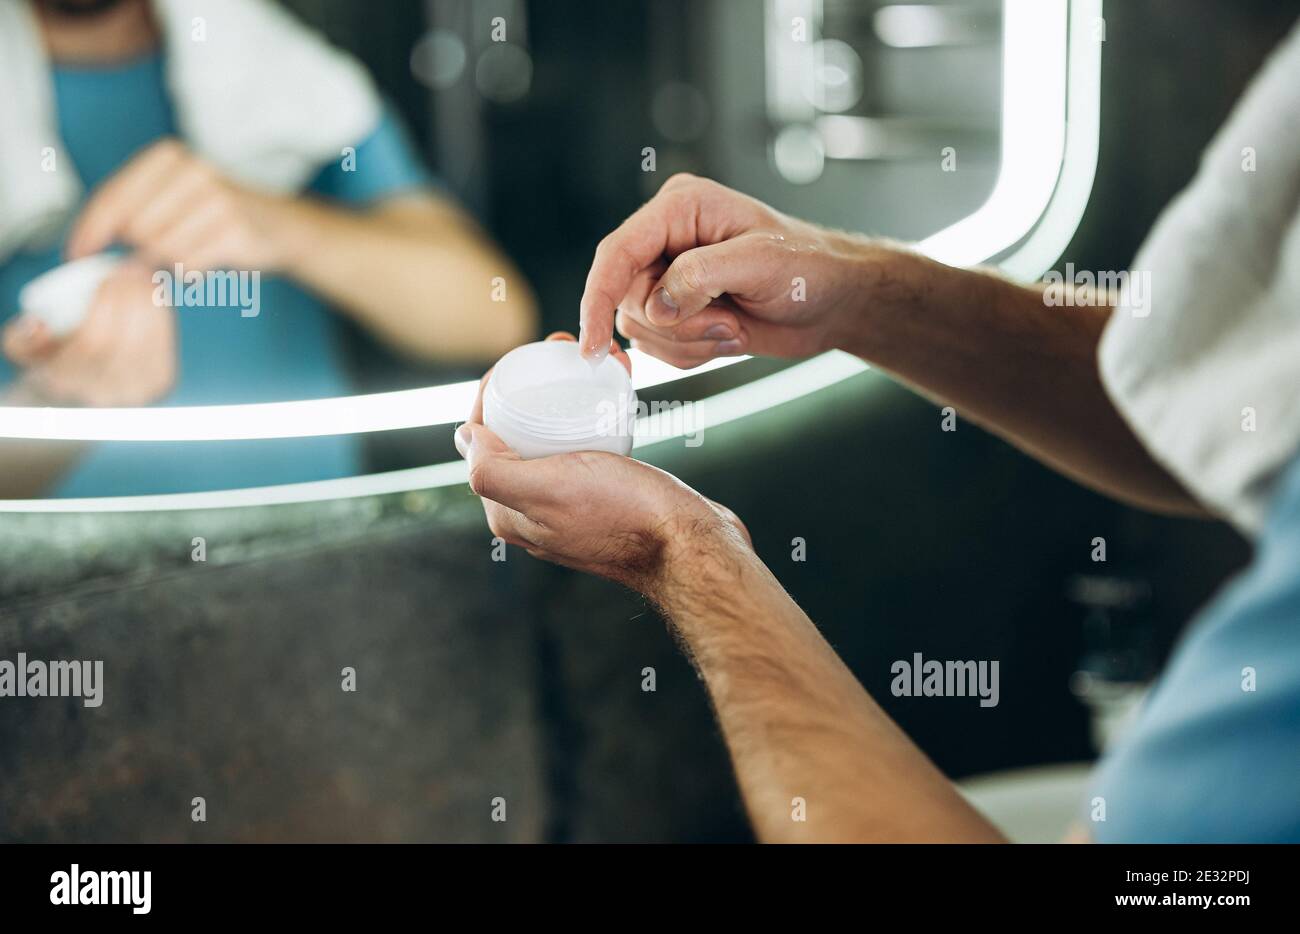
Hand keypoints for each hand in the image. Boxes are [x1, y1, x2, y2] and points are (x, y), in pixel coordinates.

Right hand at [3, 261, 176, 406]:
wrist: (77, 386)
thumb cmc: (49, 358)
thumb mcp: (24, 347)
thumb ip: (22, 336)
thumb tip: (40, 326)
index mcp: (66, 383)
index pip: (92, 343)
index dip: (104, 306)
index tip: (107, 278)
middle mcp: (104, 395)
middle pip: (127, 342)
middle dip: (130, 300)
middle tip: (128, 271)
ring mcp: (135, 392)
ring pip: (150, 342)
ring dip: (149, 303)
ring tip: (140, 277)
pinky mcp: (158, 384)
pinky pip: (165, 344)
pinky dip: (161, 315)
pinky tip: (152, 293)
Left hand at [66, 138, 292, 271]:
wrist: (278, 225)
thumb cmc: (213, 216)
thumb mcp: (169, 198)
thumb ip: (128, 214)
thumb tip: (87, 250)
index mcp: (168, 156)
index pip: (113, 196)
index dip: (90, 229)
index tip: (77, 253)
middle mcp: (193, 170)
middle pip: (135, 229)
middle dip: (141, 248)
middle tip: (164, 248)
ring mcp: (217, 200)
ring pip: (160, 249)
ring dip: (168, 262)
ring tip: (190, 251)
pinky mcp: (235, 230)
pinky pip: (188, 265)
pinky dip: (191, 272)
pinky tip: (206, 260)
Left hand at [456, 332, 750, 594]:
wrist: (688, 542)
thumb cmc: (623, 515)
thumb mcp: (547, 490)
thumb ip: (494, 472)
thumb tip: (465, 436)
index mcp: (508, 512)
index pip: (483, 440)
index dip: (494, 394)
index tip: (521, 359)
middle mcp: (534, 510)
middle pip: (519, 433)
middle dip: (533, 386)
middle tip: (560, 350)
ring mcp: (571, 504)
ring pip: (556, 435)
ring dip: (566, 394)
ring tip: (588, 359)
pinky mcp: (606, 495)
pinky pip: (589, 444)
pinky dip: (596, 412)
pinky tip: (611, 387)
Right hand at [578, 173, 893, 367]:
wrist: (834, 300)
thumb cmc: (809, 267)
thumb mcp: (760, 262)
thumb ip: (701, 276)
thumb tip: (658, 305)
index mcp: (681, 208)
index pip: (618, 252)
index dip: (597, 297)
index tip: (592, 345)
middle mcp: (667, 240)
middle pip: (626, 296)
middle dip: (676, 325)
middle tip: (727, 323)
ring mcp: (670, 277)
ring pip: (639, 326)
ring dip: (688, 341)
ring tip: (735, 327)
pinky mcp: (679, 310)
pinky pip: (658, 346)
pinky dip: (692, 353)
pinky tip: (730, 336)